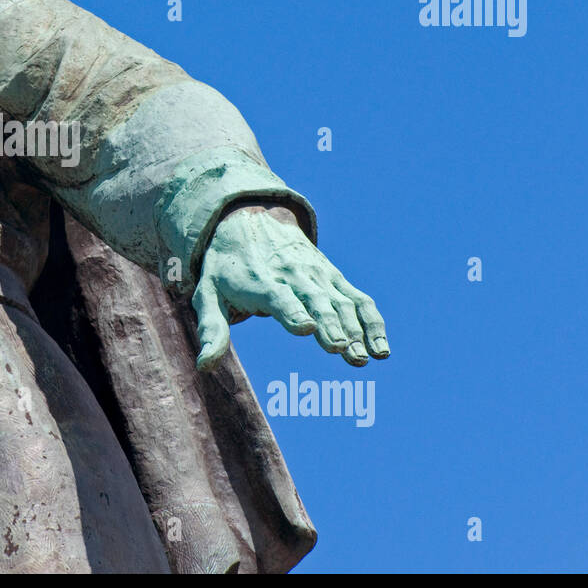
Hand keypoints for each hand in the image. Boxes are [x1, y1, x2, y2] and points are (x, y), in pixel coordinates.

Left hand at [191, 204, 387, 369]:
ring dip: (357, 330)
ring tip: (368, 357)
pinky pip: (358, 300)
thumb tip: (205, 367)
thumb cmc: (226, 268)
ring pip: (342, 302)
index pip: (279, 298)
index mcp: (261, 281)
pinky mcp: (334, 278)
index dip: (293, 312)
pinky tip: (382, 348)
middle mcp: (293, 276)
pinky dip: (373, 322)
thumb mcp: (208, 294)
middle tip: (344, 353)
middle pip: (317, 302)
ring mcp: (318, 276)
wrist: (249, 221)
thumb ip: (212, 330)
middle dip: (332, 327)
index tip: (307, 329)